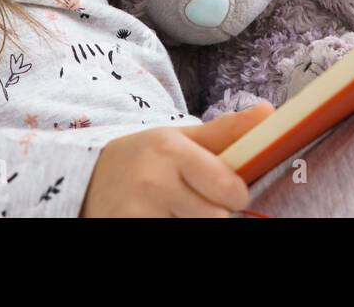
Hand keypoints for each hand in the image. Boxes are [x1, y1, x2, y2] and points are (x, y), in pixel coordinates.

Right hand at [79, 101, 275, 216]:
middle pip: (217, 217)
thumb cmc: (142, 159)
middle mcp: (154, 183)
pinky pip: (172, 240)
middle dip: (213, 212)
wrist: (84, 182)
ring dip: (192, 225)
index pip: (229, 188)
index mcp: (171, 151)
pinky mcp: (128, 232)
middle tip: (194, 201)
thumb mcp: (178, 138)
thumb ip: (226, 132)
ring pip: (197, 231)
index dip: (234, 194)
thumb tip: (270, 114)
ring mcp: (139, 214)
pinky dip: (172, 229)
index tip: (226, 191)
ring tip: (174, 211)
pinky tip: (160, 219)